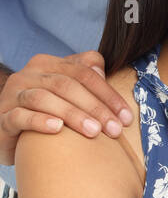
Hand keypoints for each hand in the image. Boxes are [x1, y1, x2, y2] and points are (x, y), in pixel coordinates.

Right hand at [0, 51, 133, 164]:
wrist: (5, 128)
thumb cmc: (43, 111)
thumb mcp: (64, 92)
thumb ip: (83, 75)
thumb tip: (100, 68)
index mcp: (48, 65)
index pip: (84, 74)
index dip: (108, 94)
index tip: (127, 117)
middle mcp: (29, 75)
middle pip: (67, 85)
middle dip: (95, 107)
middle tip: (115, 130)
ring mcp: (13, 95)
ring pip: (44, 98)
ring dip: (73, 114)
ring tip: (94, 132)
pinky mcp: (2, 117)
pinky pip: (20, 116)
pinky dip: (39, 121)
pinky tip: (57, 129)